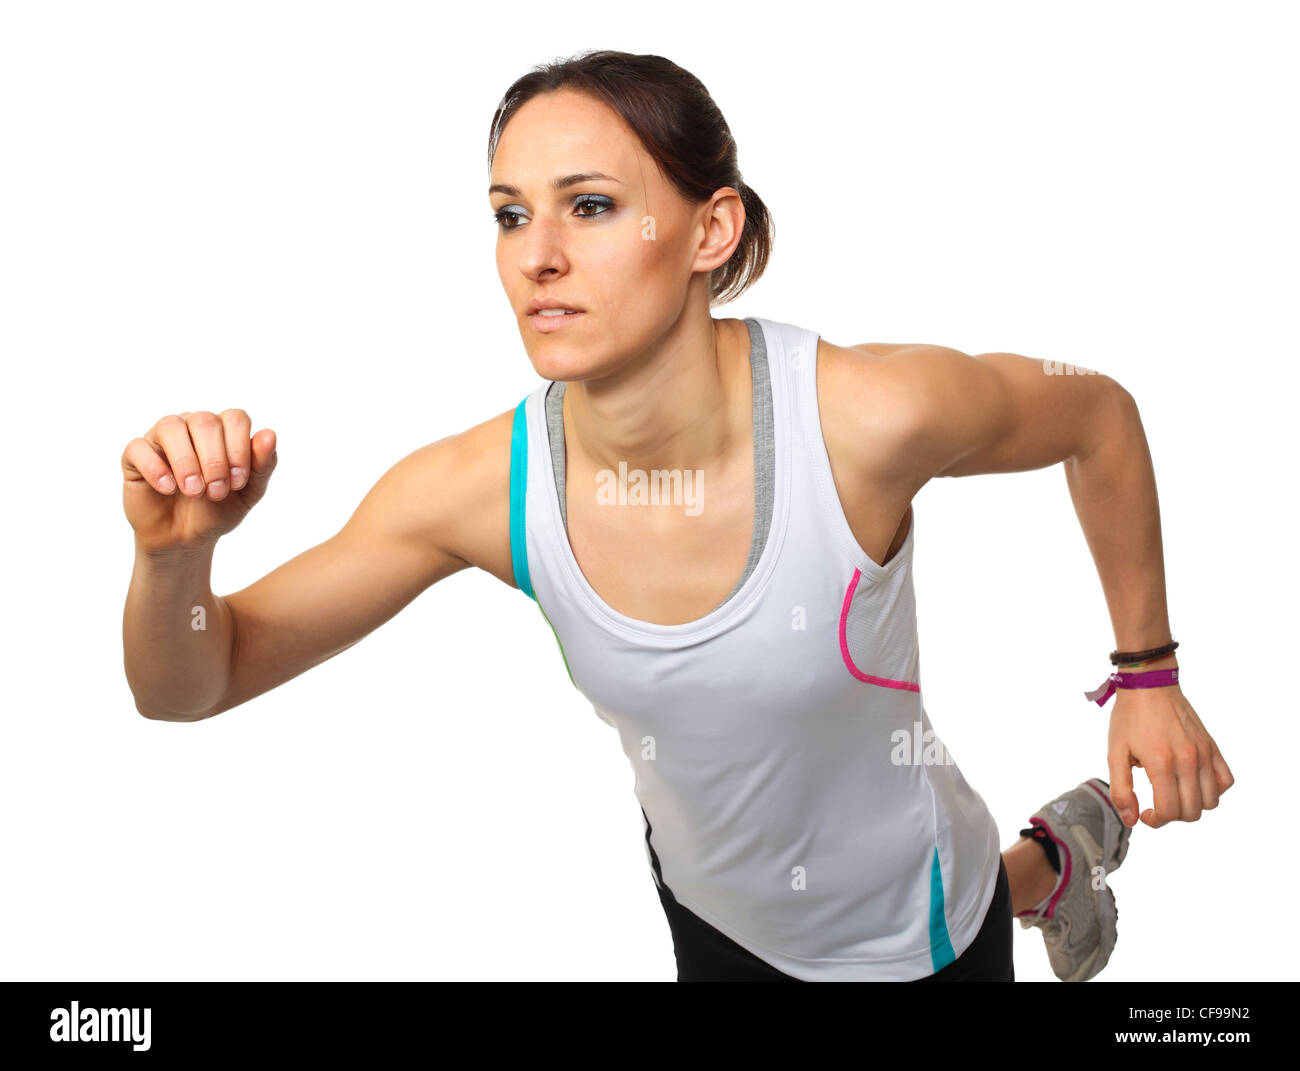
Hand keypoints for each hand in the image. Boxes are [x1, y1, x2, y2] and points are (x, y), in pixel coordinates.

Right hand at [122, 409, 276, 553]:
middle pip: (204, 421)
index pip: (235, 418)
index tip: (238, 483)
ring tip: (193, 491)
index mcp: (223, 431)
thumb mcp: (248, 493)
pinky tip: (167, 488)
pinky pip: (139, 447)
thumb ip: (263, 465)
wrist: (184, 539)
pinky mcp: (135, 455)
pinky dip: (155, 467)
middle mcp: (192, 426)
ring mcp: (162, 438)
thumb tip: (270, 434)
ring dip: (186, 461)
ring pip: (170, 426)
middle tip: (216, 492)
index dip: (239, 448)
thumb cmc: (218, 510)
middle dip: (214, 459)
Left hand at [1106, 684, 1232, 827]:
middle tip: (1156, 804)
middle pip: (1191, 811)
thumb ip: (1121, 789)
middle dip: (1172, 816)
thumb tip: (1130, 819)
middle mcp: (1188, 760)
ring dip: (1192, 806)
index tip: (1144, 813)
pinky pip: (1225, 781)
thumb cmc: (1129, 718)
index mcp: (1162, 763)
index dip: (1154, 821)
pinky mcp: (1212, 747)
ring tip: (1174, 794)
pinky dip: (1213, 790)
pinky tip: (1193, 783)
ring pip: (1211, 801)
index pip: (1169, 811)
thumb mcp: (1115, 753)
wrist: (1149, 686)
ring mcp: (1204, 754)